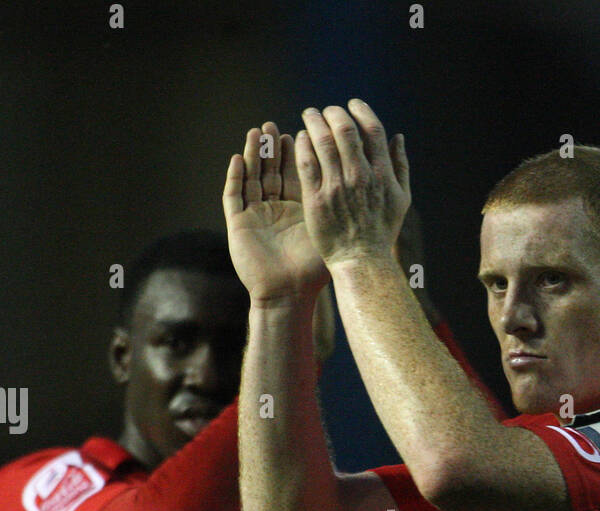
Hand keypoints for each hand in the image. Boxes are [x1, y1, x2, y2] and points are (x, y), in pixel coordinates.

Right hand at [223, 121, 327, 301]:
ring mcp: (255, 215)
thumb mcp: (330, 233)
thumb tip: (366, 186)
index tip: (302, 130)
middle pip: (271, 171)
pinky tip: (238, 158)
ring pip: (251, 177)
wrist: (289, 295)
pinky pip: (233, 196)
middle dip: (273, 148)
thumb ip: (341, 209)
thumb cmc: (313, 271)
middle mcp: (275, 209)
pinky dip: (235, 177)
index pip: (296, 173)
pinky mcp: (238, 224)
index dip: (297, 152)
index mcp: (297, 209)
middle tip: (275, 125)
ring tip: (257, 132)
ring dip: (253, 155)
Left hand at [296, 99, 409, 268]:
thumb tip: (397, 136)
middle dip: (334, 113)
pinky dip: (303, 145)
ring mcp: (336, 188)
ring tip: (310, 116)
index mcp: (382, 175)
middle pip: (345, 130)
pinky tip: (301, 139)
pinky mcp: (316, 199)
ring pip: (322, 141)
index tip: (351, 105)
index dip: (361, 110)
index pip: (372, 130)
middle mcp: (360, 177)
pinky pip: (306, 162)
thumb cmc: (381, 232)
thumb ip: (400, 166)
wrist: (361, 262)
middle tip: (326, 111)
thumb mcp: (401, 199)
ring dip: (314, 122)